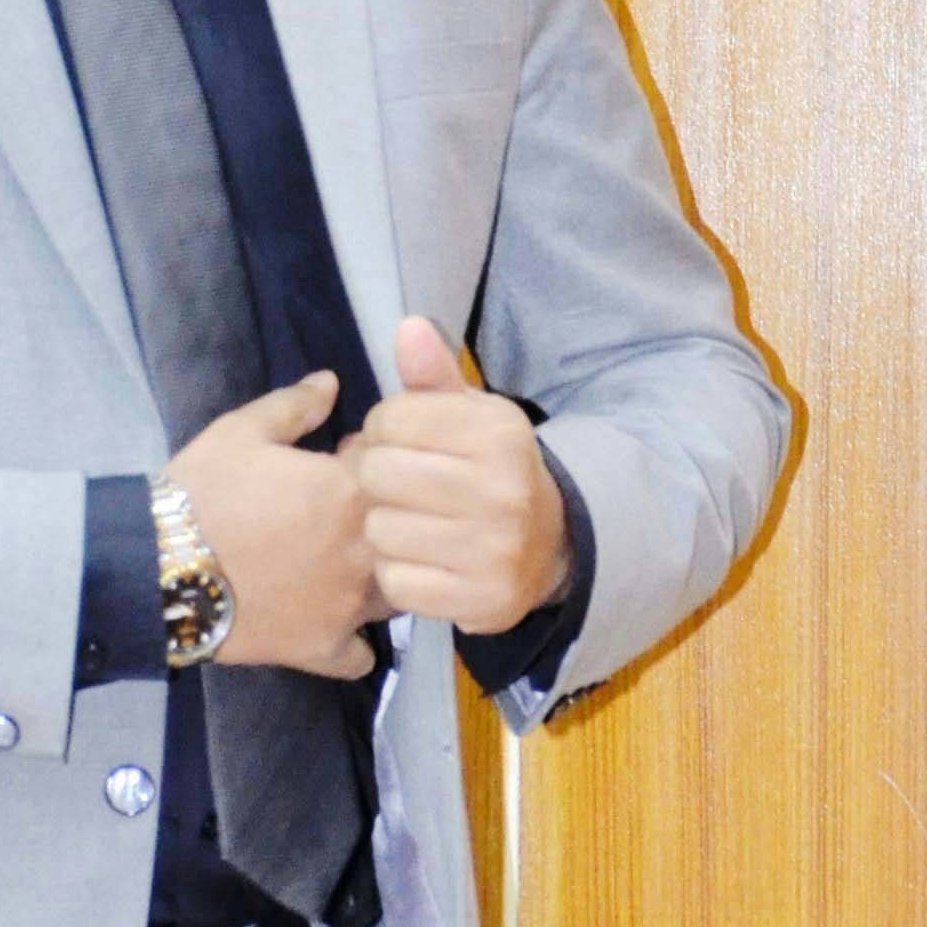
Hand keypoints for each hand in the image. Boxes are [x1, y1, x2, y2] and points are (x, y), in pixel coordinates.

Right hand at [167, 370, 377, 677]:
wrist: (156, 568)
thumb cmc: (200, 492)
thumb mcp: (241, 432)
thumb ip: (294, 405)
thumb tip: (332, 381)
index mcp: (352, 491)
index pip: (397, 467)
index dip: (370, 459)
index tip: (342, 459)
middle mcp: (365, 550)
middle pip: (409, 535)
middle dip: (385, 521)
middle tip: (339, 517)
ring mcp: (348, 605)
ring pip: (399, 594)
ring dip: (382, 580)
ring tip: (343, 571)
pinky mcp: (322, 648)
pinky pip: (360, 657)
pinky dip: (351, 645)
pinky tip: (333, 629)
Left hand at [349, 315, 570, 629]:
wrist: (550, 543)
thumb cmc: (491, 469)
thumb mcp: (471, 415)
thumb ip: (434, 375)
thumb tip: (408, 327)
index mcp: (498, 432)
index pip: (390, 419)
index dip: (381, 430)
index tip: (399, 443)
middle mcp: (501, 489)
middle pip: (377, 475)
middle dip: (375, 479)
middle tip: (395, 487)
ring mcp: (493, 550)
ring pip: (379, 532)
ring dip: (383, 528)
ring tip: (407, 522)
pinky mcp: (480, 600)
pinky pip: (395, 582)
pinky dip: (397, 573)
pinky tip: (419, 560)